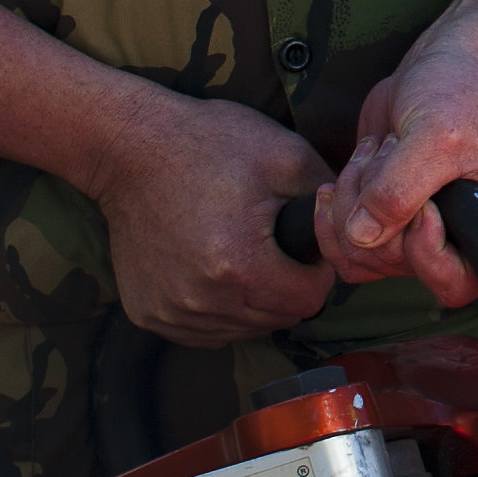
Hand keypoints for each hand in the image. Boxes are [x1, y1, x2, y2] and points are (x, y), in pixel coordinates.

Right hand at [88, 93, 335, 342]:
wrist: (129, 149)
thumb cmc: (208, 145)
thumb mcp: (285, 155)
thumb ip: (327, 199)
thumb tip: (348, 229)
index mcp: (240, 265)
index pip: (308, 301)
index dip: (317, 273)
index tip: (304, 247)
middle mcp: (203, 300)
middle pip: (276, 321)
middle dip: (288, 289)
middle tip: (276, 250)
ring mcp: (170, 312)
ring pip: (240, 331)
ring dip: (253, 303)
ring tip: (243, 257)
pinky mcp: (147, 312)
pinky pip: (202, 332)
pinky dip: (217, 311)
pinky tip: (213, 272)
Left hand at [318, 43, 477, 307]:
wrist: (445, 63)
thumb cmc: (461, 93)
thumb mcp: (437, 135)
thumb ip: (400, 188)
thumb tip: (361, 237)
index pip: (453, 282)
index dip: (423, 247)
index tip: (422, 199)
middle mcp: (459, 244)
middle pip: (396, 265)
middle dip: (375, 206)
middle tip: (388, 151)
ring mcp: (418, 234)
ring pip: (362, 256)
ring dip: (350, 205)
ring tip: (372, 154)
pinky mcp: (385, 219)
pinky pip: (346, 246)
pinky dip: (333, 214)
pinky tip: (340, 180)